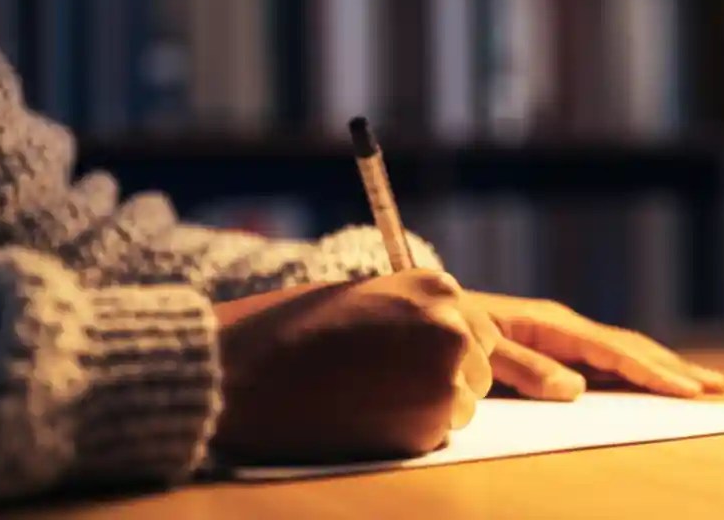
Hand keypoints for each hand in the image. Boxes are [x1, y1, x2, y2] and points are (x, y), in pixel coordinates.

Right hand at [211, 270, 498, 463]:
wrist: (243, 372)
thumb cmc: (292, 329)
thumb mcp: (366, 297)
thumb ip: (414, 314)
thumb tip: (447, 342)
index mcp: (437, 288)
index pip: (478, 330)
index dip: (450, 349)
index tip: (420, 359)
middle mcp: (452, 328)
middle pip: (480, 368)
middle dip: (448, 379)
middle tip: (392, 383)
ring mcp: (444, 378)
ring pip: (462, 405)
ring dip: (429, 408)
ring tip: (370, 397)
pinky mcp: (426, 426)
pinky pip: (435, 435)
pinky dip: (407, 434)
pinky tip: (364, 417)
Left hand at [470, 292, 723, 400]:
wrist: (424, 317)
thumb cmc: (450, 331)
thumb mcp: (481, 349)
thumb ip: (524, 368)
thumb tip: (576, 388)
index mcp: (551, 325)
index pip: (613, 352)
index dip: (652, 372)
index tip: (686, 390)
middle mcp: (564, 328)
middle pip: (630, 348)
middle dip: (673, 368)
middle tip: (716, 387)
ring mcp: (562, 338)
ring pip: (622, 353)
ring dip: (661, 368)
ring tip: (700, 384)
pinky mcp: (554, 350)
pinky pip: (603, 362)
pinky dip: (634, 372)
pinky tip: (652, 383)